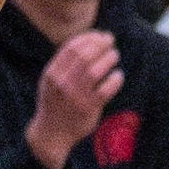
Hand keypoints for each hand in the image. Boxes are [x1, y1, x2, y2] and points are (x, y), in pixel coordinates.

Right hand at [28, 28, 123, 168]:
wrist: (51, 134)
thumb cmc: (55, 102)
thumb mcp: (50, 80)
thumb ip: (64, 62)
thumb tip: (90, 40)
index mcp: (51, 73)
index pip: (71, 47)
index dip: (89, 37)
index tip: (99, 35)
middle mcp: (62, 83)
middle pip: (84, 55)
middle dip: (100, 44)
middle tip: (110, 41)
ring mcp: (75, 96)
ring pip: (95, 70)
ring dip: (108, 58)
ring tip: (114, 55)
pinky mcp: (88, 108)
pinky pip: (106, 89)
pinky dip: (115, 79)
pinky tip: (118, 75)